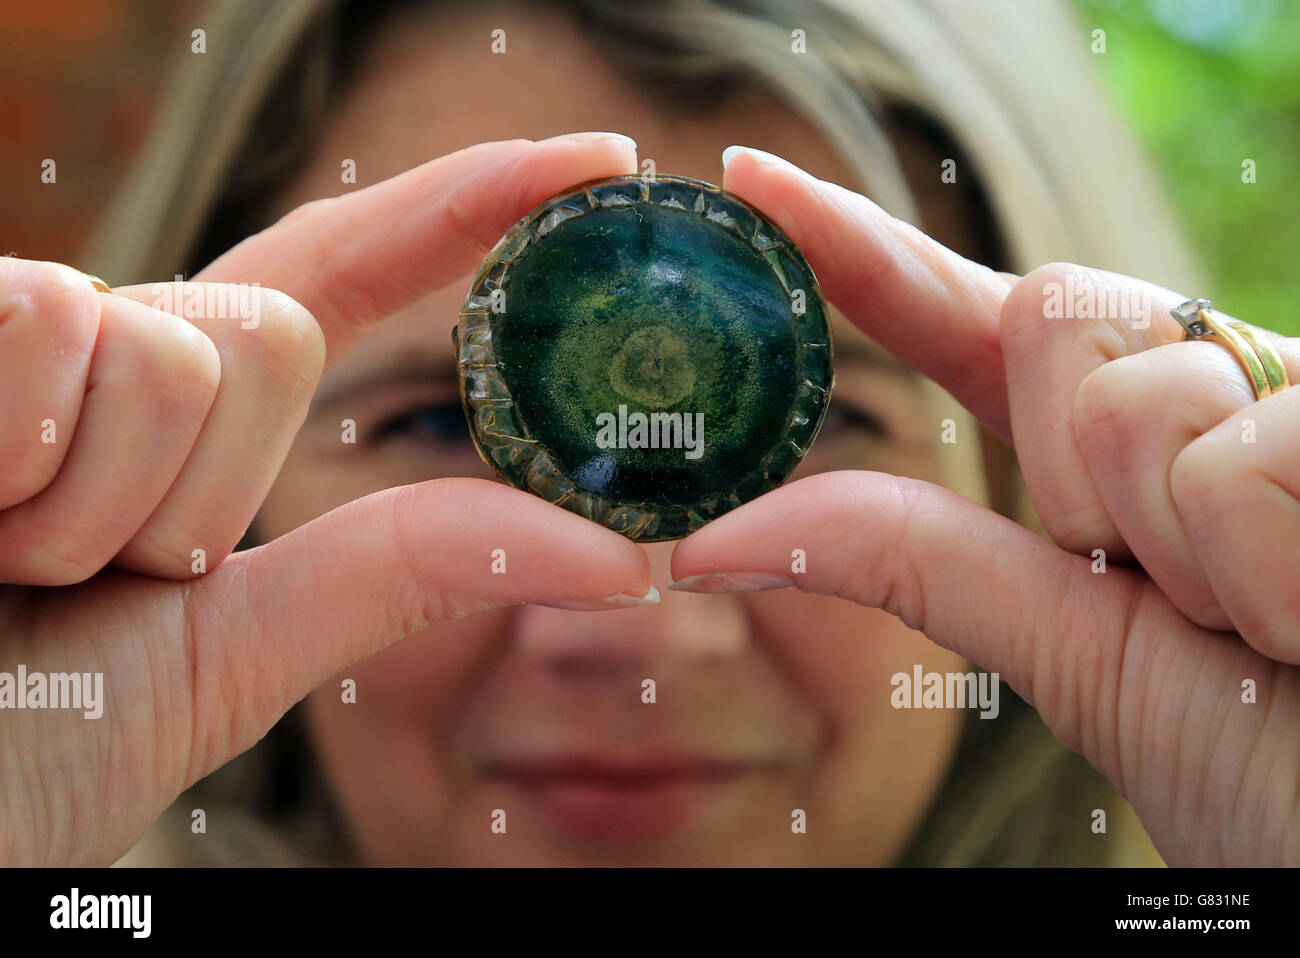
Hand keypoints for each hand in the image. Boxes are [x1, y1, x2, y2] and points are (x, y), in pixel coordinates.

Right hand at [0, 133, 655, 865]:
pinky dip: (22, 451)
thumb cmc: (25, 743)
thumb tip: (624, 556)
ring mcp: (24, 332)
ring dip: (102, 502)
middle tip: (80, 575)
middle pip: (272, 328)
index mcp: (180, 418)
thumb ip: (396, 574)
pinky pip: (60, 324)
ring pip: (181, 341)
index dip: (463, 211)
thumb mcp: (231, 655)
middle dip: (199, 485)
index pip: (341, 273)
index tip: (589, 161)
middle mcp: (107, 351)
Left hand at [671, 146, 1299, 865]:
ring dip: (1184, 547)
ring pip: (1135, 393)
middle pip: (1052, 313)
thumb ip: (922, 564)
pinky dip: (1266, 568)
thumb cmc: (1267, 766)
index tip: (755, 187)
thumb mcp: (1081, 659)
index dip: (862, 250)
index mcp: (1128, 453)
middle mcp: (1217, 394)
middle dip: (1078, 472)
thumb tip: (710, 539)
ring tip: (1275, 625)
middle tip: (1177, 591)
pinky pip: (1243, 451)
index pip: (974, 321)